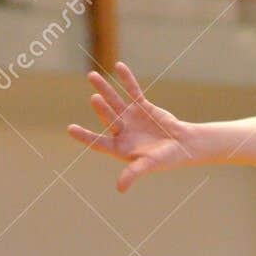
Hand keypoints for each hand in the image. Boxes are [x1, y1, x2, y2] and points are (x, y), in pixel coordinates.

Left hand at [68, 62, 195, 192]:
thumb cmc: (167, 159)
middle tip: (95, 98)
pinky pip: (133, 91)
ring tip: (92, 75)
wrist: (185, 146)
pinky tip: (119, 66)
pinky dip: (127, 79)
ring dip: (105, 89)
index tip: (70, 129)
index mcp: (120, 147)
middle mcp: (122, 131)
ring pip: (115, 101)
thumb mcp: (149, 165)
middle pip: (108, 117)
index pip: (99, 142)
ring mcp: (130, 117)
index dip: (85, 136)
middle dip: (101, 108)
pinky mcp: (142, 106)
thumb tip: (120, 188)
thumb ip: (134, 173)